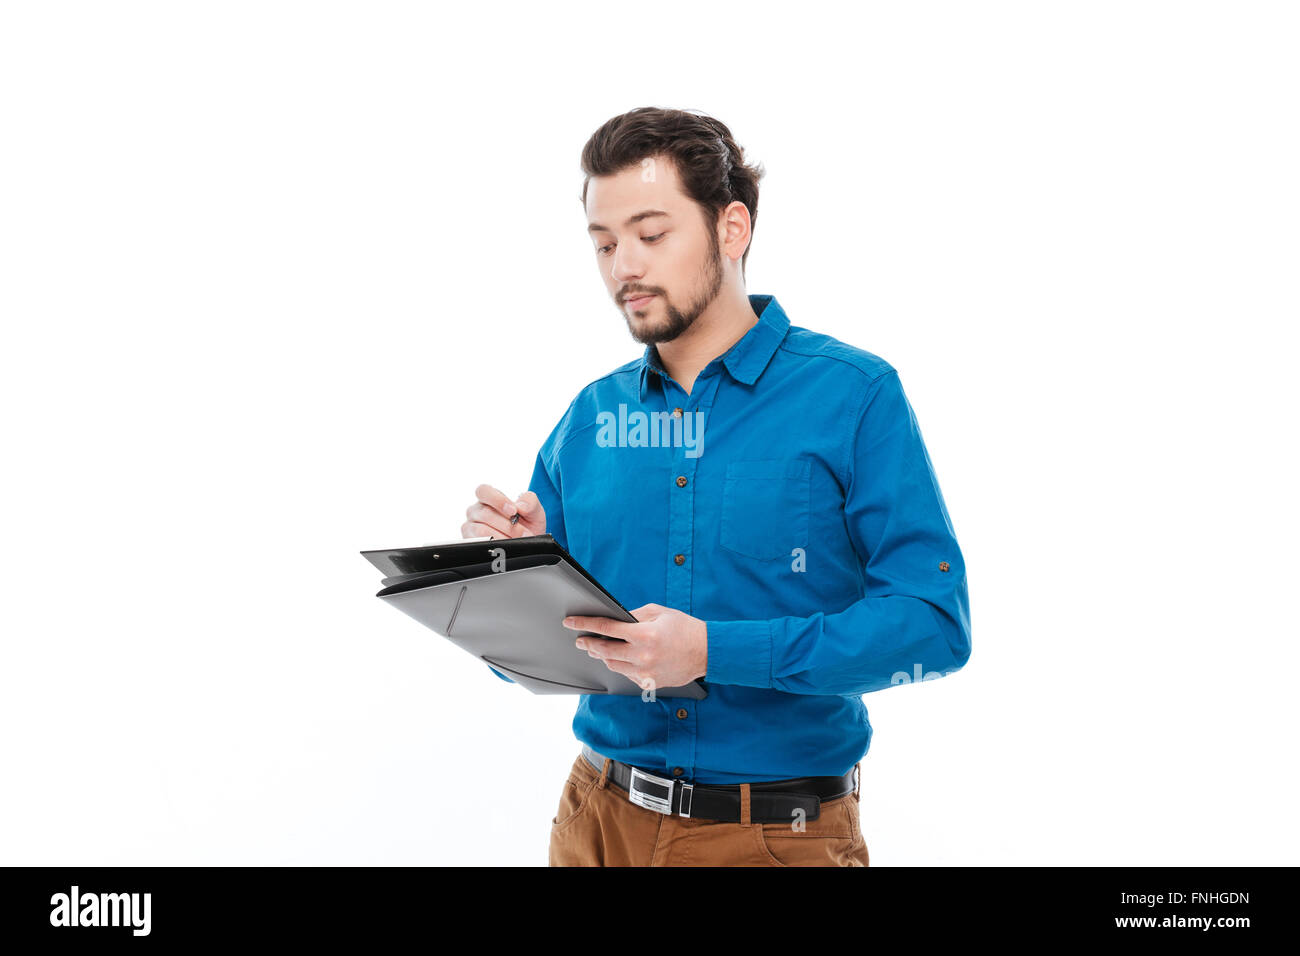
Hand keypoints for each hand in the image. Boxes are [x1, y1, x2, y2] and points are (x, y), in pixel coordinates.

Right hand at [462, 484, 545, 539]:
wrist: (527, 544)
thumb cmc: (527, 524)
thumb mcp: (534, 511)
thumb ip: (530, 502)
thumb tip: (521, 506)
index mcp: (489, 497)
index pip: (484, 491)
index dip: (498, 500)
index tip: (513, 511)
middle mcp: (477, 510)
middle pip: (486, 514)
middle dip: (508, 525)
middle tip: (524, 533)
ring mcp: (471, 526)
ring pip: (482, 531)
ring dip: (502, 537)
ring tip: (517, 542)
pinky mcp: (470, 541)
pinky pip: (479, 544)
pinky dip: (495, 546)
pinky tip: (505, 547)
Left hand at [562, 603, 707, 691]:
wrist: (706, 651)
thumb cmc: (685, 629)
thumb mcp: (659, 612)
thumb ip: (635, 615)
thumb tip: (615, 619)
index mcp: (644, 634)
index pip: (606, 629)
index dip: (585, 624)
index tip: (571, 622)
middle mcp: (643, 655)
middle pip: (604, 651)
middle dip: (589, 644)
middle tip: (581, 640)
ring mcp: (646, 672)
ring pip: (613, 665)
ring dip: (602, 656)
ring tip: (597, 649)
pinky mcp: (650, 682)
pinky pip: (627, 675)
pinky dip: (620, 666)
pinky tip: (619, 659)